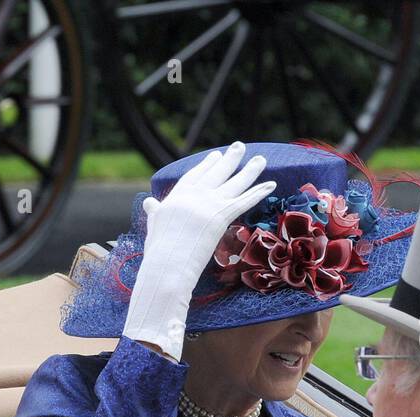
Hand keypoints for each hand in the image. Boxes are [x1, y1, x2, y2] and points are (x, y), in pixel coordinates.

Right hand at [122, 142, 274, 360]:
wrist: (166, 266)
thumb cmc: (158, 254)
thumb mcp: (154, 226)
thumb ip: (155, 212)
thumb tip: (149, 202)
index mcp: (175, 198)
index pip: (194, 176)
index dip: (206, 165)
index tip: (215, 155)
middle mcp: (193, 197)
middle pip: (216, 173)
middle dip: (230, 159)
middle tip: (240, 146)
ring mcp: (207, 205)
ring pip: (234, 183)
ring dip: (250, 170)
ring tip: (261, 159)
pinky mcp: (220, 216)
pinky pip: (244, 201)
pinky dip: (258, 192)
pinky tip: (270, 184)